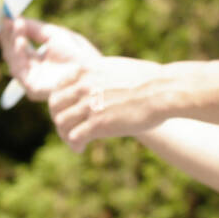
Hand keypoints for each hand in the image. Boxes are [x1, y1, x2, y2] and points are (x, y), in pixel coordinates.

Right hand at [0, 17, 100, 101]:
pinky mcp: (32, 88)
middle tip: (4, 20)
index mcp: (42, 61)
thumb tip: (16, 19)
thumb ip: (35, 28)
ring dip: (12, 41)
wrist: (90, 71)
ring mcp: (33, 81)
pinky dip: (18, 52)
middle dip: (8, 36)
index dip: (14, 33)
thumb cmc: (79, 55)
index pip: (22, 47)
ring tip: (15, 24)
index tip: (7, 18)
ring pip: (14, 60)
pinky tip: (21, 39)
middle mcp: (36, 72)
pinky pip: (19, 69)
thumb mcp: (55, 34)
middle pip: (14, 53)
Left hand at [45, 55, 169, 150]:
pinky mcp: (98, 124)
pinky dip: (75, 145)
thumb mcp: (118, 68)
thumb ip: (103, 75)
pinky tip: (81, 149)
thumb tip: (103, 84)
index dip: (61, 101)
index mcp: (87, 69)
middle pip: (55, 105)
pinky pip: (74, 137)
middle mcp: (84, 85)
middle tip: (68, 128)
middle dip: (59, 118)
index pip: (59, 86)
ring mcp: (89, 105)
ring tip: (76, 141)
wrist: (163, 91)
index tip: (67, 110)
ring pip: (62, 122)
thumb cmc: (151, 80)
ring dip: (65, 134)